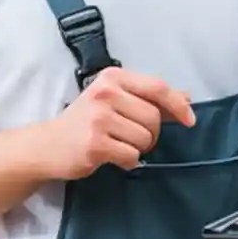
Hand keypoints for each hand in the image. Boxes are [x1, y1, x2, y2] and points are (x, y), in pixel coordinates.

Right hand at [42, 67, 194, 179]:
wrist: (47, 144)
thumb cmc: (85, 121)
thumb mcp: (115, 100)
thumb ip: (148, 97)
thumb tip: (186, 98)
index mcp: (113, 77)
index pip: (157, 87)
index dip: (178, 105)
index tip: (189, 120)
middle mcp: (106, 93)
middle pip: (154, 117)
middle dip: (152, 133)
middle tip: (133, 136)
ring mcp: (99, 118)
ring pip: (145, 138)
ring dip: (139, 148)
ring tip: (119, 145)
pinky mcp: (95, 144)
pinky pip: (132, 156)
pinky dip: (128, 161)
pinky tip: (112, 156)